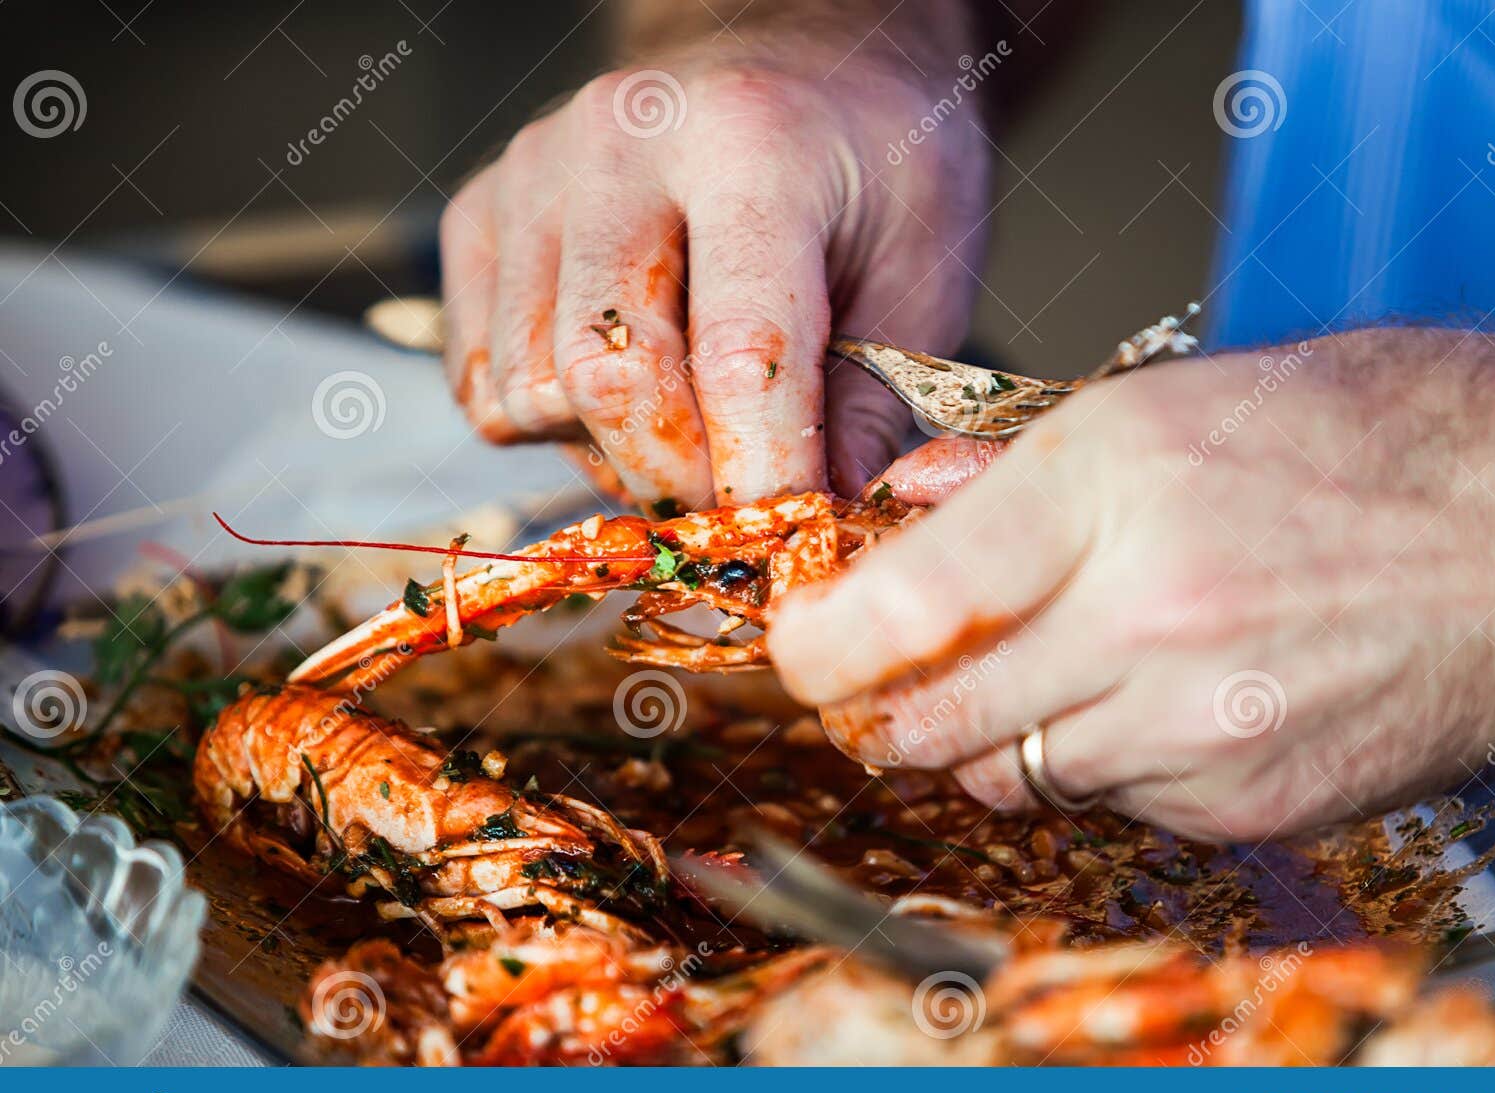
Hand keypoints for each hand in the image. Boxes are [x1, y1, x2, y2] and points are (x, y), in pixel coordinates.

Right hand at [439, 3, 989, 506]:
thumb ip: (872, 404)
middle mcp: (620, 140)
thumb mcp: (921, 271)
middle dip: (674, 481)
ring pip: (528, 390)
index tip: (787, 543)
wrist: (799, 54)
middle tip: (735, 504)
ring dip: (610, 454)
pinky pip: (479, 379)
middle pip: (606, 375)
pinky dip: (548, 424)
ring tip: (687, 424)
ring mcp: (534, 170)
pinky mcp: (481, 210)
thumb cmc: (873, 165)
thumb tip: (810, 530)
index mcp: (753, 143)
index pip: (739, 355)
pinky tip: (626, 386)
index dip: (762, 479)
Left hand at [768, 329, 1494, 838]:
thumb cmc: (1384, 442)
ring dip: (982, 739)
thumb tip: (907, 509)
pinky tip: (1142, 701)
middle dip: (878, 710)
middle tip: (878, 681)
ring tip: (1028, 674)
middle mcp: (1141, 617)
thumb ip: (1019, 469)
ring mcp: (1194, 728)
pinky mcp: (1240, 804)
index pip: (904, 604)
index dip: (818, 641)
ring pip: (1006, 774)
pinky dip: (1088, 763)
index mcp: (1112, 484)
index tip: (801, 645)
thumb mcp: (1181, 400)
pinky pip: (1104, 803)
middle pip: (930, 720)